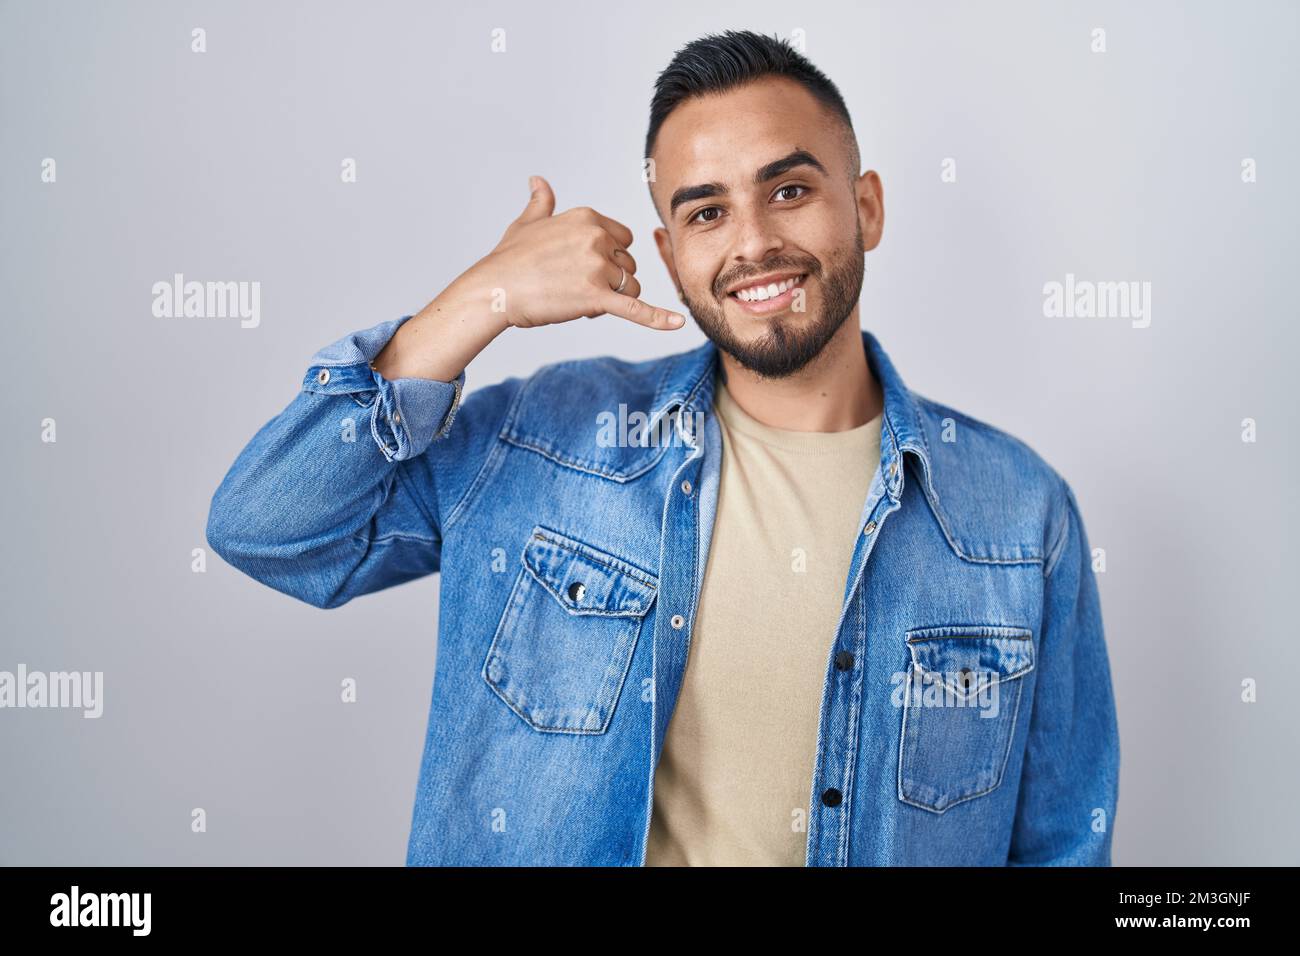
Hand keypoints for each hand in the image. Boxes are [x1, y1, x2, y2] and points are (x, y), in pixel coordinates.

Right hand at [466, 175, 684, 330]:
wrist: (494, 290)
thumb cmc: (508, 259)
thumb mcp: (527, 223)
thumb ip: (541, 201)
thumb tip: (537, 181)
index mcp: (588, 218)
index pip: (624, 239)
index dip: (608, 258)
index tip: (581, 267)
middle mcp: (598, 238)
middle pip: (629, 265)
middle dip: (610, 280)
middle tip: (573, 287)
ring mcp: (598, 267)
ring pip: (631, 287)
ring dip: (612, 298)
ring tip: (576, 300)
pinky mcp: (597, 297)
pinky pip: (635, 309)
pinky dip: (658, 319)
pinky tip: (678, 323)